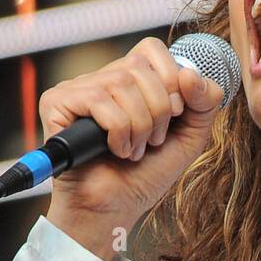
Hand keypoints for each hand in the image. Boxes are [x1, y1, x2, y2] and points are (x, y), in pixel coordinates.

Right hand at [40, 36, 224, 253]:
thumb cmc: (144, 176)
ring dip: (138, 127)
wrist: (114, 210)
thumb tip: (191, 73)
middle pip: (139, 67)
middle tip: (150, 142)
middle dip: (158, 112)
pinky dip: (117, 131)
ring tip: (132, 151)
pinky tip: (113, 151)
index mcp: (129, 80)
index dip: (171, 80)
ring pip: (121, 84)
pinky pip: (98, 100)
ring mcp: (76, 90)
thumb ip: (205, 103)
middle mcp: (100, 79)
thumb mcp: (189, 138)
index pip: (151, 49)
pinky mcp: (56, 103)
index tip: (174, 116)